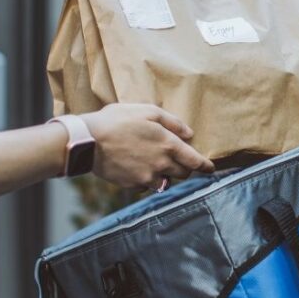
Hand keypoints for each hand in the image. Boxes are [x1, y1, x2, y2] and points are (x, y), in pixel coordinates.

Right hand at [79, 104, 213, 189]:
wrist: (88, 141)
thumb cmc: (117, 121)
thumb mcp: (147, 111)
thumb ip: (172, 122)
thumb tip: (189, 134)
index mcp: (168, 145)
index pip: (195, 161)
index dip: (205, 166)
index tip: (210, 168)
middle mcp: (161, 164)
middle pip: (183, 173)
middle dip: (184, 168)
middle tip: (177, 160)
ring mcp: (147, 177)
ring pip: (166, 182)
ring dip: (166, 175)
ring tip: (155, 164)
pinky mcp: (133, 185)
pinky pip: (147, 186)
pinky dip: (147, 180)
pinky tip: (138, 168)